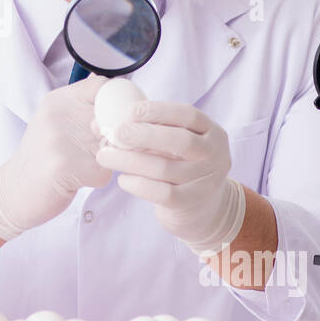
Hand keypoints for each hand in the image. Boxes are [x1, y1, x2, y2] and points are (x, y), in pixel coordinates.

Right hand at [0, 74, 112, 240]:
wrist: (13, 191)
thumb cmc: (40, 157)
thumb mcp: (54, 121)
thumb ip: (80, 104)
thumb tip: (108, 84)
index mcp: (57, 101)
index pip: (102, 86)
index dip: (118, 103)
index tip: (114, 119)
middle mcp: (58, 116)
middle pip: (113, 117)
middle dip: (116, 136)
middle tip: (100, 148)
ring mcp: (60, 141)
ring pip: (112, 146)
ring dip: (107, 159)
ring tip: (85, 164)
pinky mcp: (65, 167)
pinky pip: (105, 171)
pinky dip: (98, 179)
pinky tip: (79, 180)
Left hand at [93, 100, 245, 256]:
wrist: (204, 209)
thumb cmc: (183, 166)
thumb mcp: (181, 144)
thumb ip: (156, 130)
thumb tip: (109, 122)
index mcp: (213, 133)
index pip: (188, 115)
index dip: (158, 111)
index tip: (131, 111)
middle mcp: (214, 155)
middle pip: (180, 141)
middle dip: (144, 135)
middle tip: (117, 133)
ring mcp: (206, 181)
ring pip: (164, 168)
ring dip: (130, 161)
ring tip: (105, 156)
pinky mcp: (191, 203)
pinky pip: (161, 193)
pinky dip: (138, 184)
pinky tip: (123, 179)